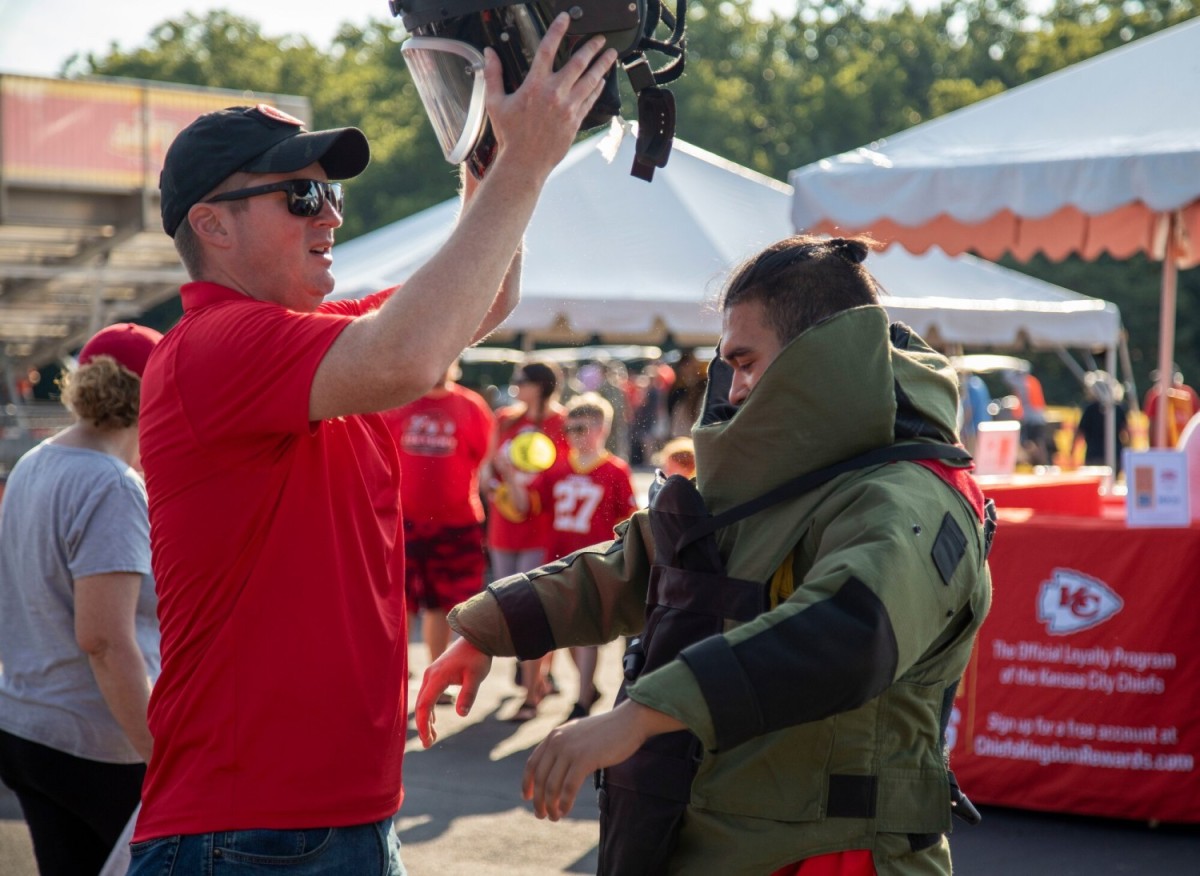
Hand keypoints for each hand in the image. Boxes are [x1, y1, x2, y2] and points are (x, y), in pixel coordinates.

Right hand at [415, 637, 492, 747]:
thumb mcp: (476, 677)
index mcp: (437, 677)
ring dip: (426, 719)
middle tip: (429, 744)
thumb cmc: (477, 657)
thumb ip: (468, 695)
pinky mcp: (437, 674)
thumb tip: (461, 714)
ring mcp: (432, 674)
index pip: (425, 706)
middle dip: (423, 726)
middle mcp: (430, 676)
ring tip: (432, 737)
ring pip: (424, 700)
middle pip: (421, 705)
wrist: (477, 638)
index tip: (427, 741)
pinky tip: (434, 721)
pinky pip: (428, 695)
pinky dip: (430, 709)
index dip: (423, 725)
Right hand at [482, 13, 617, 178]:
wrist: (525, 162)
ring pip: (590, 80)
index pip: (547, 49)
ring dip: (602, 65)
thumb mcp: (495, 103)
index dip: (557, 30)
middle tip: (599, 39)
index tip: (566, 18)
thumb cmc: (510, 135)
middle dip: (591, 47)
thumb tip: (489, 53)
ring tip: (610, 55)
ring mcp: (568, 107)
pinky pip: (591, 99)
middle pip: (578, 62)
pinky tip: (603, 80)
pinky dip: (598, 88)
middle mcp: (554, 93)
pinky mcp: (576, 120)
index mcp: (534, 85)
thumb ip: (493, 75)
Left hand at [522, 700, 684, 819]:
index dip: (528, 783)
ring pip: (552, 786)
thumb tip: (556, 770)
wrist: (628, 721)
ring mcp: (570, 750)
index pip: (532, 763)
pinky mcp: (584, 759)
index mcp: (554, 736)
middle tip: (541, 815)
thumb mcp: (578, 735)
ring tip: (554, 817)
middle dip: (538, 800)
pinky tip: (565, 811)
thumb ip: (565, 747)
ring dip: (550, 805)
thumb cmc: (607, 732)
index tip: (527, 798)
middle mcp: (557, 741)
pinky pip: (568, 787)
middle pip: (540, 778)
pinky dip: (564, 803)